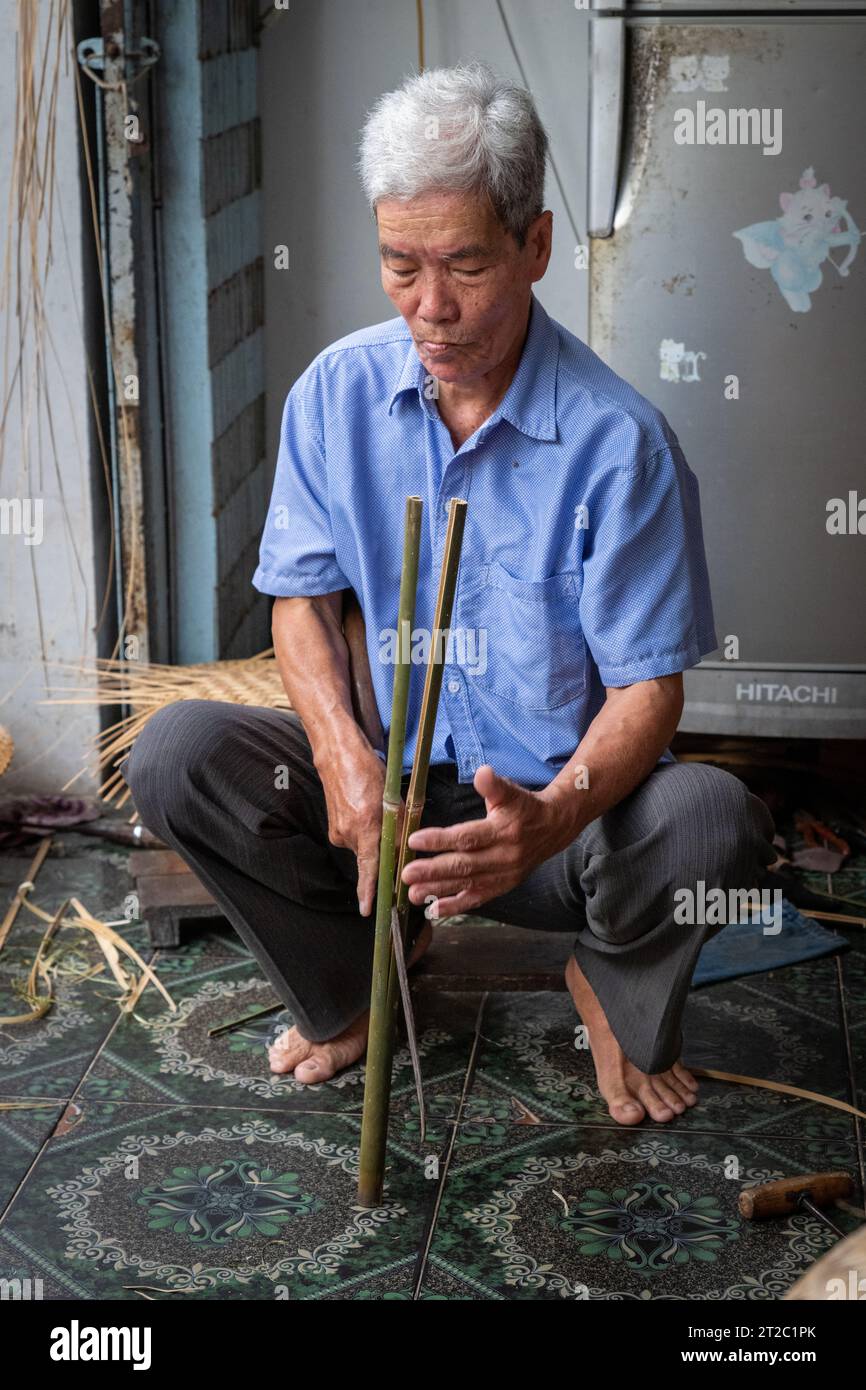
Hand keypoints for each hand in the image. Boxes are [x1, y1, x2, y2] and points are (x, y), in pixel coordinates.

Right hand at [315, 740, 395, 917]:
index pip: (370, 866)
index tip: (367, 911)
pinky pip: (355, 838)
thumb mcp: (391, 797)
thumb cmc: (367, 769)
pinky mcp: (334, 827)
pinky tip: (365, 812)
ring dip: (374, 838)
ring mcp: (338, 831)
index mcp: (366, 825)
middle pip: (372, 857)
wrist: (336, 753)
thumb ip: (399, 826)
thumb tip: (407, 849)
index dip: (369, 890)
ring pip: (364, 846)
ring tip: (375, 812)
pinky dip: (364, 831)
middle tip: (391, 830)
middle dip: (384, 851)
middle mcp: (349, 833)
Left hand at [400, 765, 576, 917]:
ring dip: (438, 891)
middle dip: (433, 871)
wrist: (553, 829)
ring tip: (413, 894)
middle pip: (464, 865)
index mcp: (503, 831)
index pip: (467, 837)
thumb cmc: (525, 808)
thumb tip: (482, 773)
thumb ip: (494, 785)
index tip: (414, 840)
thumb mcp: (512, 792)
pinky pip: (477, 899)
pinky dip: (455, 906)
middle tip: (406, 874)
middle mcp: (503, 857)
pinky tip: (434, 910)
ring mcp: (503, 876)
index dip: (440, 840)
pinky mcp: (501, 887)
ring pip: (467, 884)